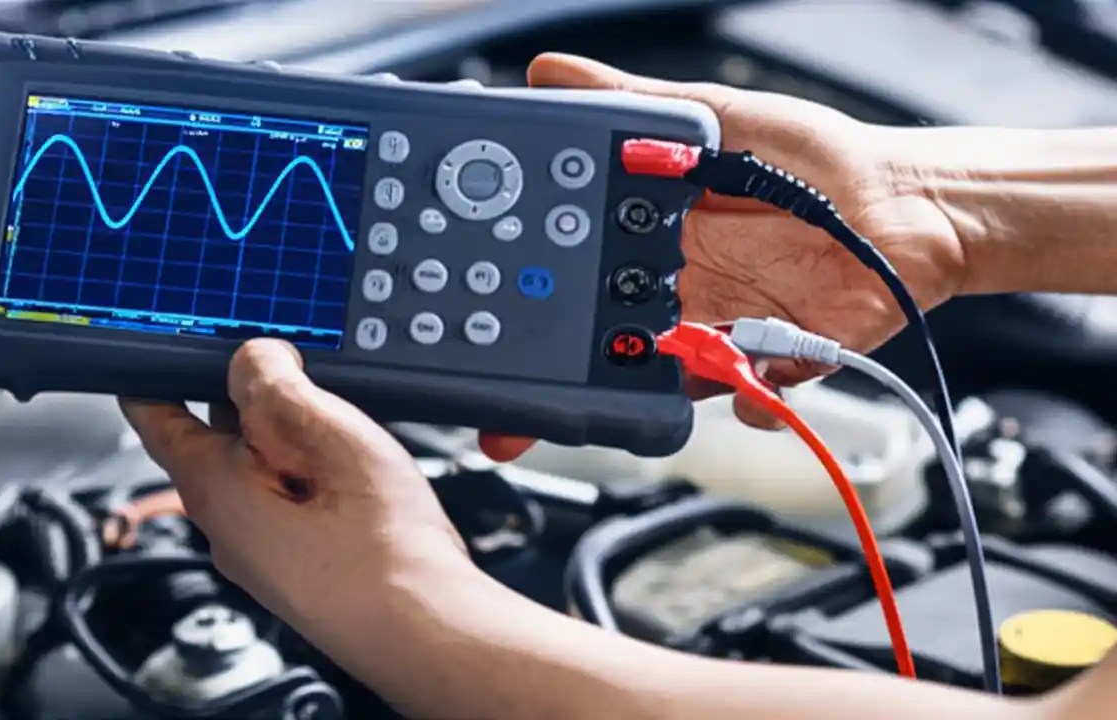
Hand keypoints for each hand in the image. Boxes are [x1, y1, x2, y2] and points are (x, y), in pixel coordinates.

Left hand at [119, 340, 467, 637]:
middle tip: (297, 367)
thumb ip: (271, 380)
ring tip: (341, 426)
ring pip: (262, 466)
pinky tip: (354, 472)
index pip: (153, 414)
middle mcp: (225, 523)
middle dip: (248, 397)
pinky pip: (292, 498)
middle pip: (216, 434)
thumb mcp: (321, 430)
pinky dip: (313, 472)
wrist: (427, 625)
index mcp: (209, 485)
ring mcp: (263, 548)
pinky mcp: (300, 563)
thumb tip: (253, 357)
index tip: (163, 343)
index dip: (154, 370)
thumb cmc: (377, 546)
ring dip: (291, 437)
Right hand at [481, 53, 966, 459]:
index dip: (543, 294)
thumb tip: (552, 73)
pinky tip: (757, 379)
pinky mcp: (773, 361)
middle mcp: (681, 289)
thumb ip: (637, 104)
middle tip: (542, 393)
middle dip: (572, 375)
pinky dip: (747, 400)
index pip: (582, 271)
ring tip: (668, 368)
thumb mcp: (721, 117)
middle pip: (608, 341)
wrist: (912, 204)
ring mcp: (724, 329)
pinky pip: (743, 400)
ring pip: (663, 379)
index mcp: (655, 235)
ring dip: (654, 389)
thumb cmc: (820, 157)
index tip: (507, 311)